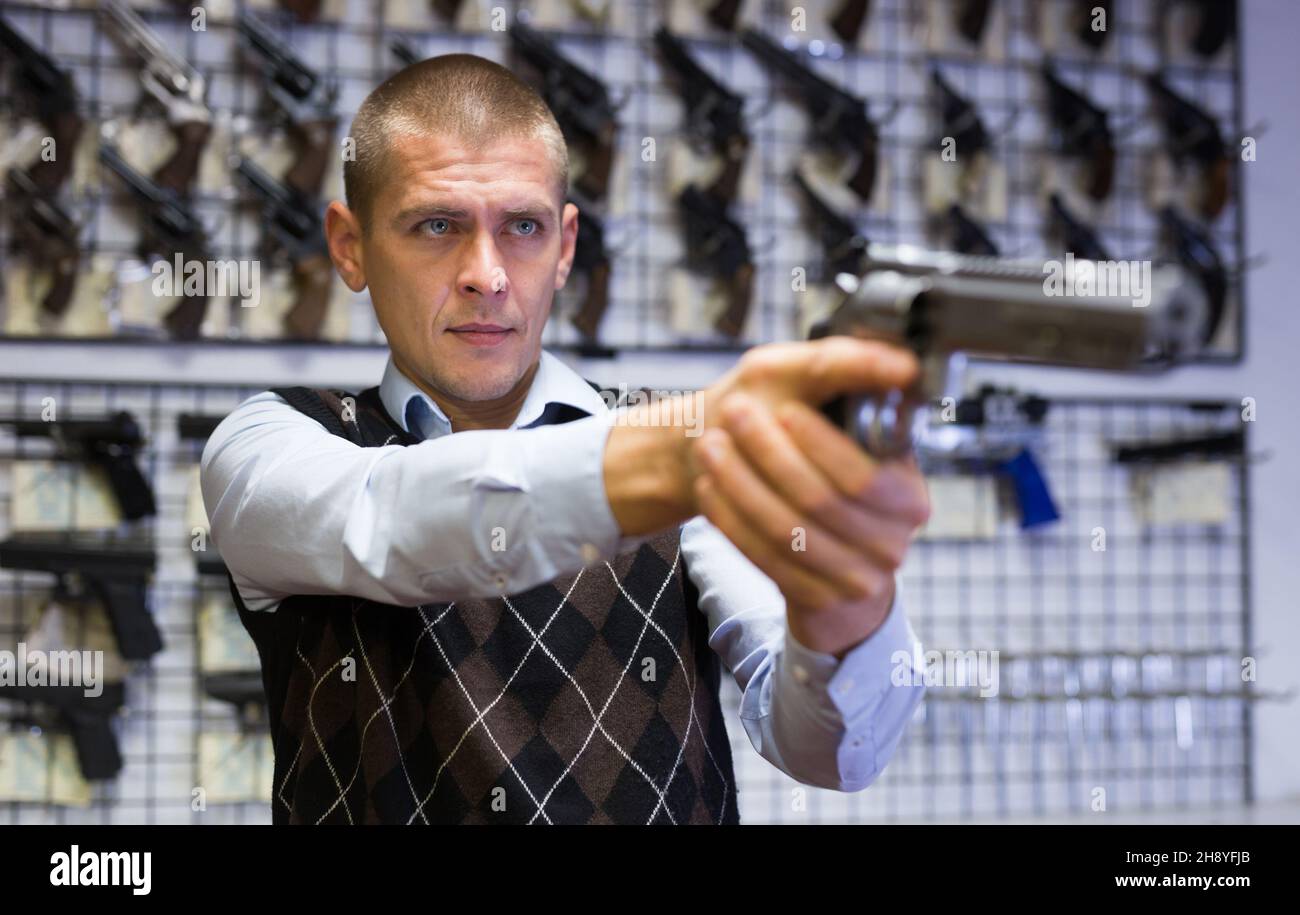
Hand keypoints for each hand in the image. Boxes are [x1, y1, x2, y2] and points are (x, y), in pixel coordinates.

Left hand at [689, 337, 930, 657]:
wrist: (806, 535)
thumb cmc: (821, 462)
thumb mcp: (841, 413)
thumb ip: (860, 379)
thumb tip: (902, 365)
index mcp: (908, 493)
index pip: (865, 474)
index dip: (822, 443)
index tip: (784, 410)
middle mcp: (892, 540)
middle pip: (820, 500)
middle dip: (769, 454)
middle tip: (732, 415)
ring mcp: (857, 577)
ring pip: (787, 530)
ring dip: (740, 484)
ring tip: (709, 447)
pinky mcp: (818, 598)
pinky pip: (766, 559)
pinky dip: (732, 520)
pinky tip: (710, 487)